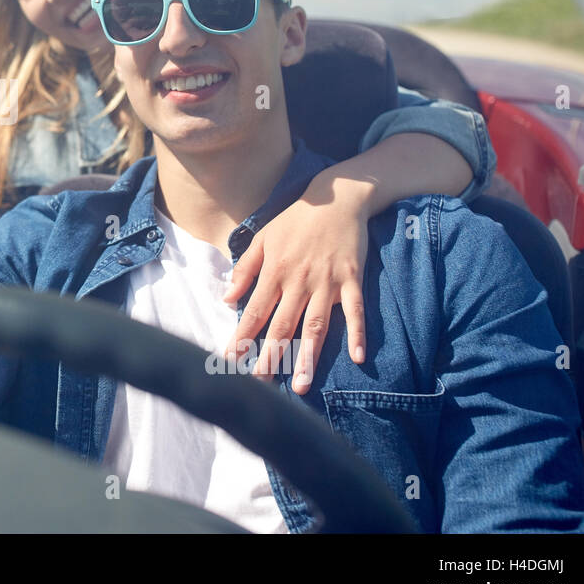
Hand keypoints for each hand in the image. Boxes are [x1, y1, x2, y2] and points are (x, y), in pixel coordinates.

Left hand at [222, 173, 369, 394]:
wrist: (337, 198)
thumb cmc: (296, 220)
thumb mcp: (263, 238)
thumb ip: (245, 270)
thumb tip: (226, 298)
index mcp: (275, 272)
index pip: (255, 312)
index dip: (242, 338)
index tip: (231, 361)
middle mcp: (299, 281)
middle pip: (283, 326)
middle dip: (271, 357)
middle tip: (261, 386)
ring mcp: (328, 282)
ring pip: (317, 325)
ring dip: (309, 356)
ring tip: (300, 385)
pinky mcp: (353, 280)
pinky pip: (356, 310)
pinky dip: (357, 333)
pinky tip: (357, 358)